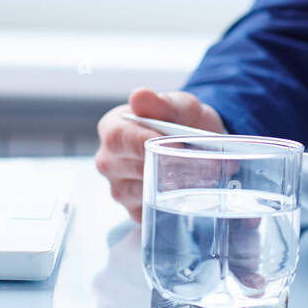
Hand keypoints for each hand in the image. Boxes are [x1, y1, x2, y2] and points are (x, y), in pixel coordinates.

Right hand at [94, 87, 225, 222]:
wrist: (197, 142)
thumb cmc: (182, 120)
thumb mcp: (180, 105)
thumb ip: (162, 102)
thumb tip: (139, 96)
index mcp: (112, 129)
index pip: (121, 137)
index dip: (147, 142)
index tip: (176, 144)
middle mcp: (109, 160)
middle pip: (132, 167)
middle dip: (167, 165)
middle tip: (198, 162)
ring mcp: (119, 187)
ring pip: (143, 192)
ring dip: (173, 185)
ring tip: (198, 174)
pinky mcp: (134, 209)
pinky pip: (151, 211)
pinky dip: (172, 203)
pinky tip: (187, 190)